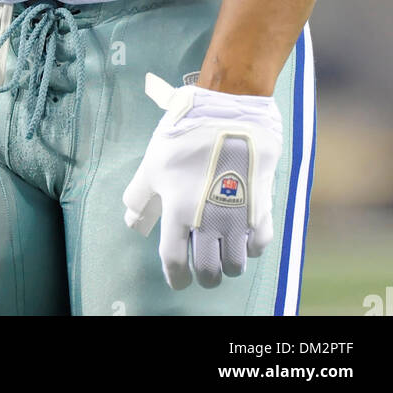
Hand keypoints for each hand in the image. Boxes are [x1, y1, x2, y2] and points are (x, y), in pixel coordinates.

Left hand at [123, 72, 282, 289]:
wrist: (231, 112)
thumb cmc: (187, 134)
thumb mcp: (154, 161)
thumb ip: (140, 194)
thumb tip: (131, 220)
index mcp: (178, 212)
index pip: (175, 261)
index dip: (177, 277)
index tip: (180, 281)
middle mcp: (209, 222)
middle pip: (208, 269)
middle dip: (204, 274)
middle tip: (203, 268)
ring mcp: (238, 217)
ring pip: (236, 264)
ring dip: (228, 265)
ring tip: (223, 255)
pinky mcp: (261, 208)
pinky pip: (259, 244)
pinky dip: (251, 248)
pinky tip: (244, 237)